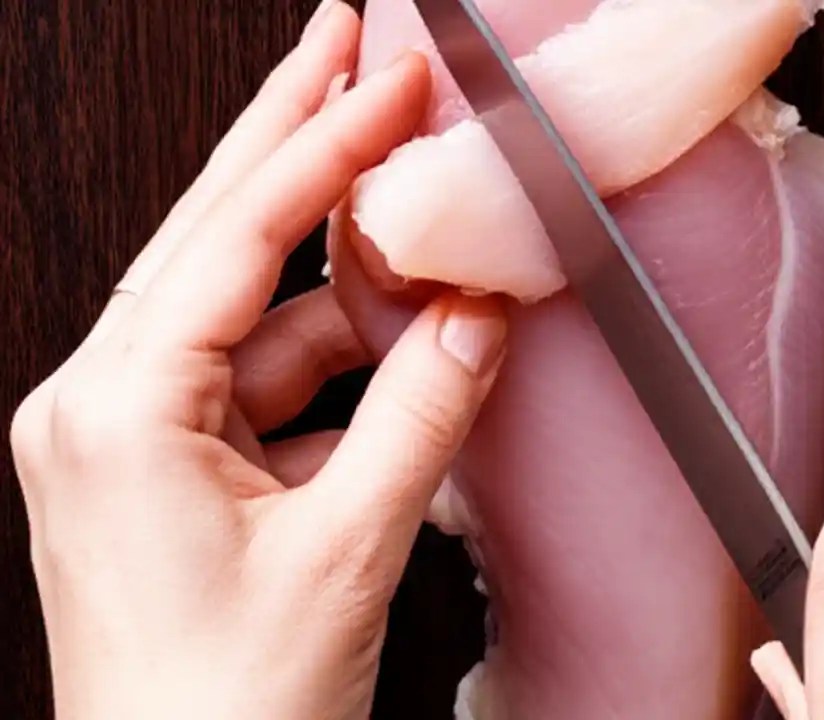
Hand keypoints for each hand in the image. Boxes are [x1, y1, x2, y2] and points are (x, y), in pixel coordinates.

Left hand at [9, 4, 505, 718]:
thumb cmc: (226, 709)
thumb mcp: (348, 551)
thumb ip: (422, 417)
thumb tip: (480, 317)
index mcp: (115, 411)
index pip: (235, 238)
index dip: (323, 146)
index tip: (388, 78)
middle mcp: (103, 405)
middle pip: (213, 236)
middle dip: (286, 137)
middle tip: (344, 47)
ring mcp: (133, 434)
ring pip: (246, 308)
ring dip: (335, 269)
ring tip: (414, 212)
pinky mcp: (170, 466)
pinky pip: (260, 376)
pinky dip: (333, 354)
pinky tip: (398, 332)